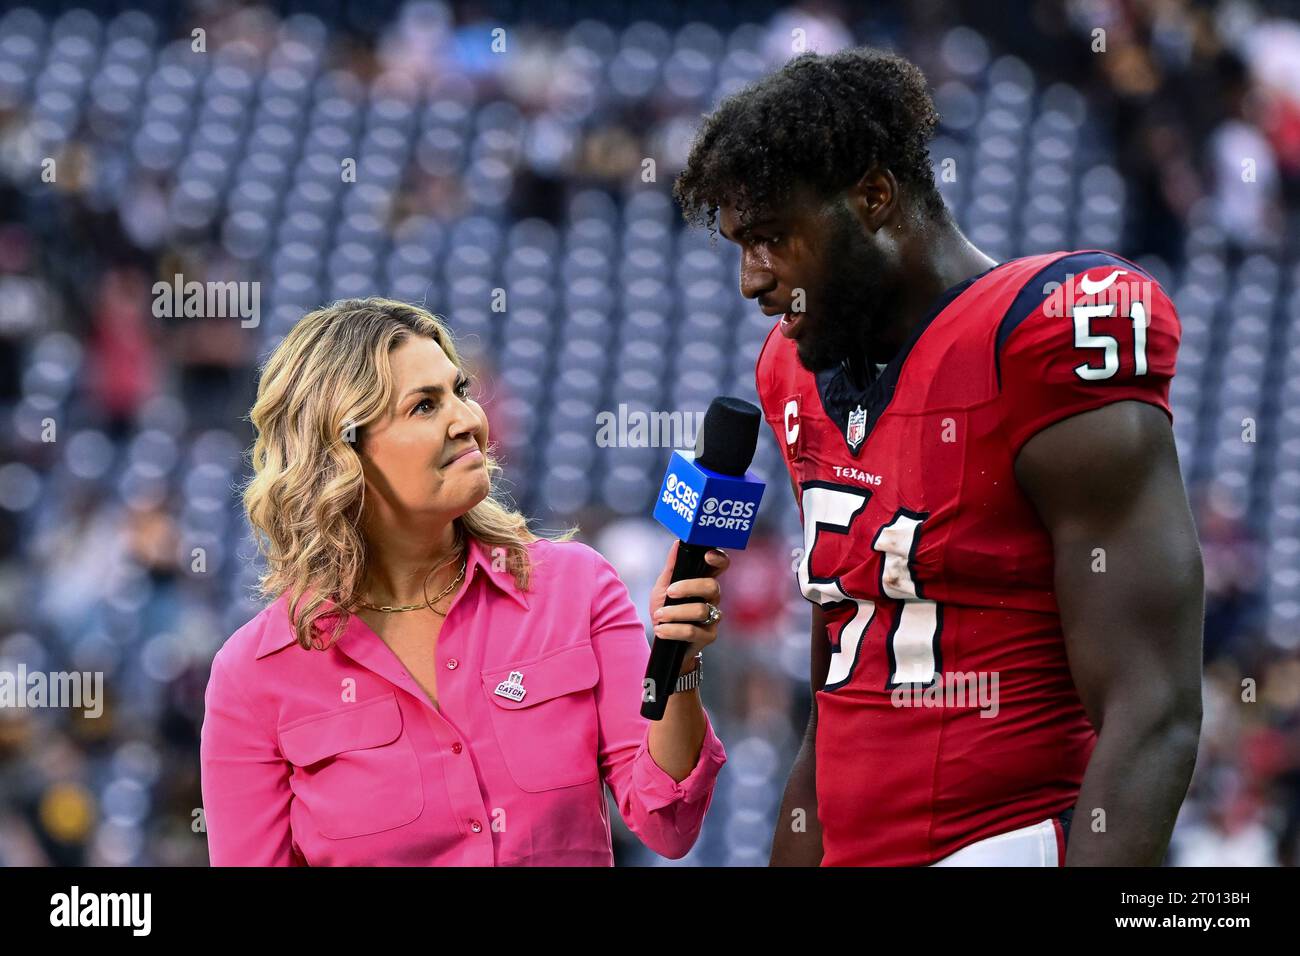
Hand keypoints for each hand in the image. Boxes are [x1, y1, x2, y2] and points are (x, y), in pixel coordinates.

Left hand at [648, 540, 729, 675]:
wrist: (664, 642)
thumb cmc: (666, 610)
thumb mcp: (663, 588)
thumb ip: (671, 568)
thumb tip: (677, 543)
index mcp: (703, 582)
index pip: (720, 566)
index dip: (719, 559)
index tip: (707, 555)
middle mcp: (712, 598)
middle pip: (712, 586)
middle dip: (688, 587)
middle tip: (669, 592)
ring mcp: (713, 617)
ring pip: (700, 610)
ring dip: (674, 612)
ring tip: (659, 616)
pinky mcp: (708, 636)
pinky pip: (693, 631)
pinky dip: (673, 630)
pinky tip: (660, 629)